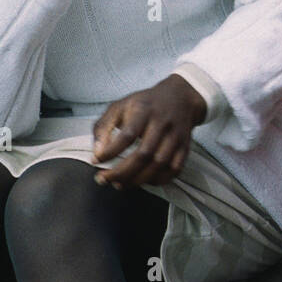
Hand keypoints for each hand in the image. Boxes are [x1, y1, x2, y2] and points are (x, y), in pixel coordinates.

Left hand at [91, 75, 206, 188]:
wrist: (180, 97)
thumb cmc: (145, 104)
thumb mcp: (120, 106)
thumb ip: (103, 126)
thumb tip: (97, 153)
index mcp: (144, 110)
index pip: (128, 135)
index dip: (111, 151)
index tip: (97, 160)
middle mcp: (162, 123)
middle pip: (144, 154)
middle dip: (121, 172)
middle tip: (104, 179)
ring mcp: (175, 136)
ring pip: (158, 165)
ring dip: (137, 180)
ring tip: (119, 183)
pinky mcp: (184, 147)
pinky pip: (173, 170)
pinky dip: (157, 180)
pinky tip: (142, 180)